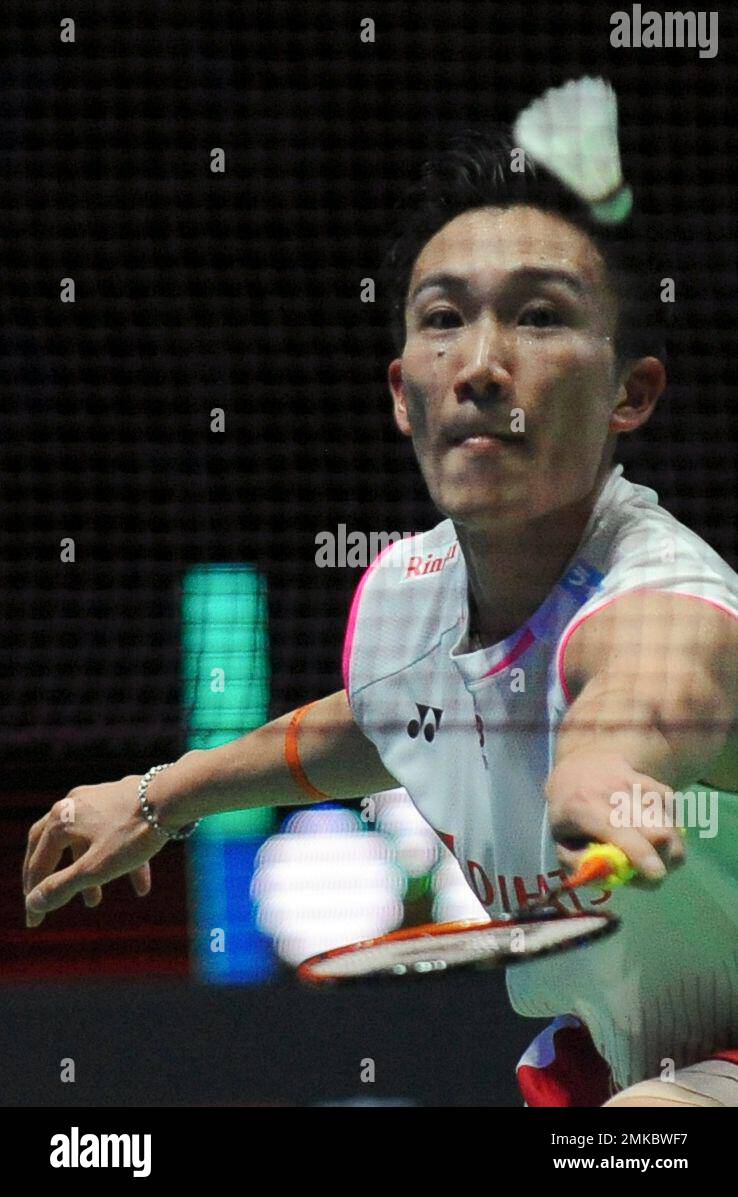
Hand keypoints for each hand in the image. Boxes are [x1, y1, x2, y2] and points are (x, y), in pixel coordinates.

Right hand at [23, 775, 165, 927]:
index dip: (35, 895)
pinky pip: (113, 835)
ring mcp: (98, 798)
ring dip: (89, 874)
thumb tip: (33, 904)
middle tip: (48, 898)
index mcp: (61, 820)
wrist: (173, 797)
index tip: (35, 921)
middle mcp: (74, 804)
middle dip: (51, 876)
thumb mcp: (95, 868)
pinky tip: (141, 886)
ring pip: (87, 842)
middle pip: (53, 845)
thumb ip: (62, 886)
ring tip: (95, 902)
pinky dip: (120, 861)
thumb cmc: (133, 833)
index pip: (38, 863)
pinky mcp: (122, 800)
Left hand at [545, 750, 686, 886]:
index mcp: (583, 805)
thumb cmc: (568, 812)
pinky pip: (675, 818)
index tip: (656, 874)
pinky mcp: (658, 785)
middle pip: (658, 830)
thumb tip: (612, 877)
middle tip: (650, 872)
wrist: (583, 766)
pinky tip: (649, 830)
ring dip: (669, 849)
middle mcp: (614, 790)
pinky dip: (670, 831)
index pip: (616, 828)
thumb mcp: (560, 841)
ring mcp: (640, 784)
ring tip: (647, 852)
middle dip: (663, 859)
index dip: (639, 852)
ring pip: (672, 827)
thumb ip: (579, 864)